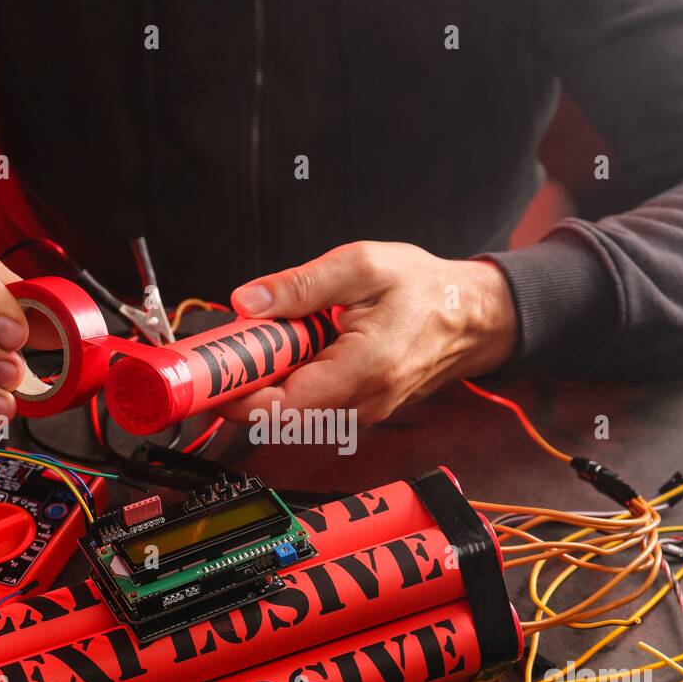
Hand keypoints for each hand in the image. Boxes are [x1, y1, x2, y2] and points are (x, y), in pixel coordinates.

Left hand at [221, 241, 516, 423]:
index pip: (284, 407)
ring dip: (270, 383)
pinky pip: (313, 407)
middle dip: (248, 385)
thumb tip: (248, 302)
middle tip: (230, 348)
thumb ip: (301, 285)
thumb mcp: (361, 265)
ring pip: (295, 414)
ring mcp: (363, 413)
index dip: (238, 397)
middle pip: (281, 416)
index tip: (211, 376)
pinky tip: (293, 352)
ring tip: (266, 343)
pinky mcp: (360, 411)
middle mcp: (363, 404)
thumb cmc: (425, 290)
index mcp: (364, 370)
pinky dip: (292, 383)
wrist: (471, 316)